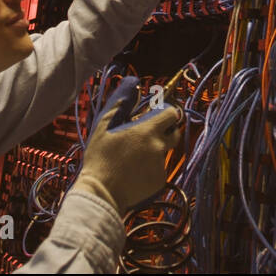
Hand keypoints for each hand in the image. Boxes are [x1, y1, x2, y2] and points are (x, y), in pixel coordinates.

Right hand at [72, 76, 182, 215]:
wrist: (101, 193)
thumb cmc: (100, 157)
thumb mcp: (104, 125)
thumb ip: (121, 102)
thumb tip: (133, 83)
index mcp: (148, 131)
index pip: (172, 113)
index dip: (165, 112)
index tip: (155, 115)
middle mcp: (160, 148)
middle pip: (174, 133)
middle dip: (165, 130)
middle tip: (147, 135)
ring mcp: (161, 166)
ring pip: (165, 152)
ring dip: (155, 150)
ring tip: (134, 157)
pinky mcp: (160, 182)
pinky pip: (160, 170)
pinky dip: (151, 169)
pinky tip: (134, 172)